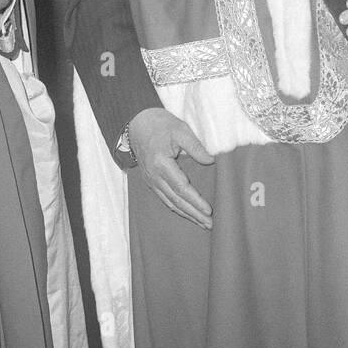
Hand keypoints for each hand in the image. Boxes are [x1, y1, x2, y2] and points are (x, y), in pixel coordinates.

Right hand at [128, 107, 215, 229]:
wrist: (137, 123)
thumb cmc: (160, 124)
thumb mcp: (180, 130)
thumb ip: (196, 147)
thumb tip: (211, 161)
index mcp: (161, 163)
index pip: (181, 188)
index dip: (195, 201)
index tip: (208, 210)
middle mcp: (154, 176)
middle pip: (176, 200)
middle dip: (193, 214)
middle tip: (210, 224)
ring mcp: (151, 180)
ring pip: (170, 202)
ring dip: (186, 214)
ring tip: (202, 223)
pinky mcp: (150, 180)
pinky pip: (164, 198)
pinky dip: (177, 208)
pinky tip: (187, 213)